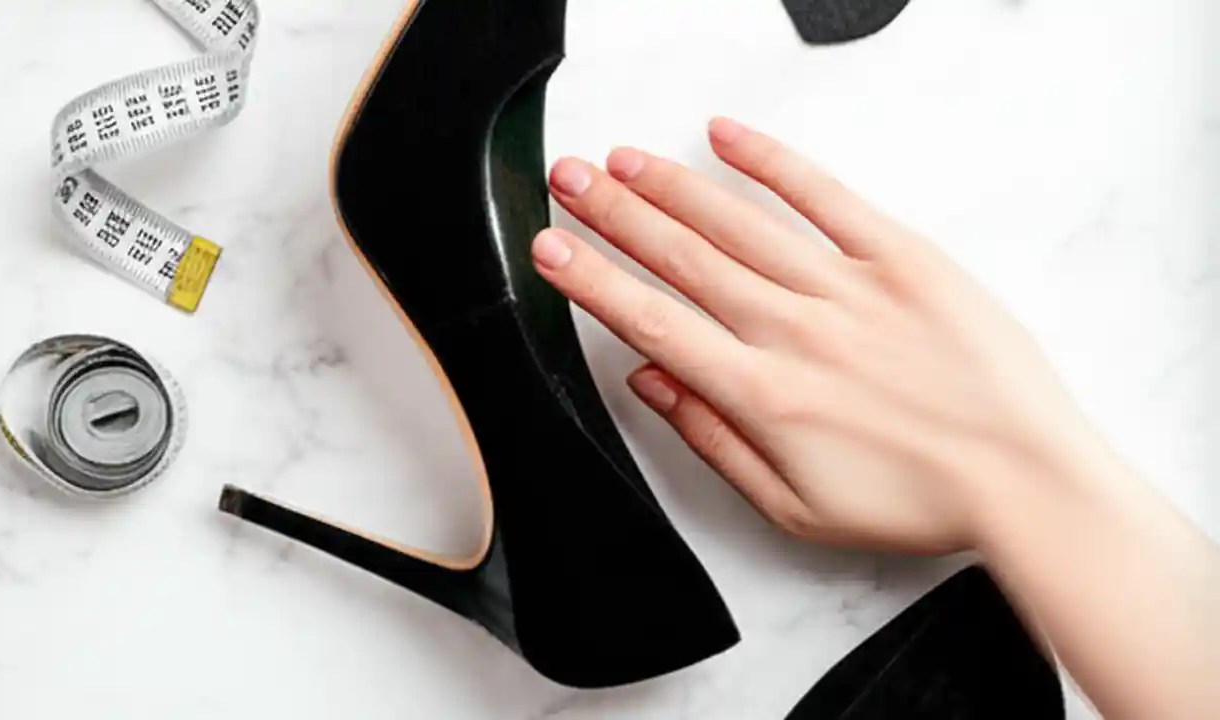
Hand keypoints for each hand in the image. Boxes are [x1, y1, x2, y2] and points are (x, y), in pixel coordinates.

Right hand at [531, 118, 1101, 553]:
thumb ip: (710, 439)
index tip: (549, 248)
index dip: (590, 280)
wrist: (1025, 479)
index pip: (651, 322)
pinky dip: (770, 163)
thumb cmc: (914, 499)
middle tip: (567, 181)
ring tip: (621, 161)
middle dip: (612, 214)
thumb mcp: (792, 505)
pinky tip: (725, 139)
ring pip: (736, 223)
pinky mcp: (900, 259)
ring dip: (669, 187)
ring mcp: (846, 287)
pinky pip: (822, 196)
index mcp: (760, 394)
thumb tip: (652, 384)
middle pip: (680, 257)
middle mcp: (792, 330)